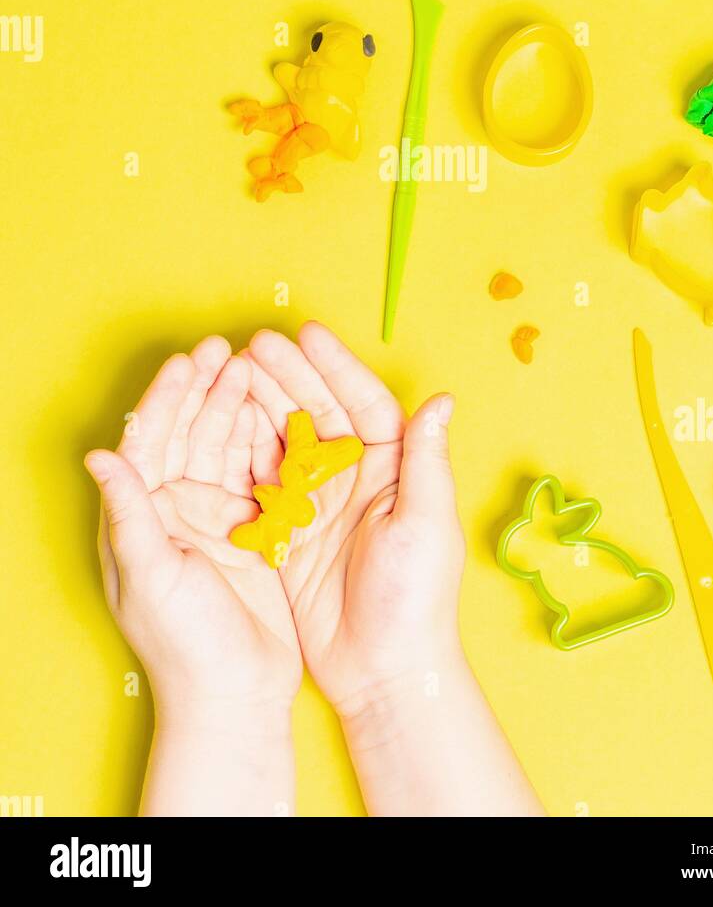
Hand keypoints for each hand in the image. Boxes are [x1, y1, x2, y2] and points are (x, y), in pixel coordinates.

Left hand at [85, 338, 302, 726]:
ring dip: (235, 406)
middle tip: (228, 349)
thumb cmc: (185, 646)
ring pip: (223, 446)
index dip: (169, 397)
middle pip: (188, 434)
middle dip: (205, 389)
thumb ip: (129, 514)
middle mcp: (173, 512)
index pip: (151, 442)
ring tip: (254, 367)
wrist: (236, 697)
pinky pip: (257, 472)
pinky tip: (278, 412)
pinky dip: (265, 439)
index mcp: (143, 518)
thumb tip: (99, 456)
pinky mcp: (252, 531)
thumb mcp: (152, 576)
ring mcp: (214, 520)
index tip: (192, 360)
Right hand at [243, 323, 543, 816]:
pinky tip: (222, 424)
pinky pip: (264, 481)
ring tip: (232, 370)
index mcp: (393, 468)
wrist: (383, 673)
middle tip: (253, 344)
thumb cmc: (417, 601)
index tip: (306, 333)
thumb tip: (441, 399)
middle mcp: (357, 478)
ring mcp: (320, 503)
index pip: (363, 402)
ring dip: (262, 404)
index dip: (335, 366)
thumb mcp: (425, 525)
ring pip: (287, 439)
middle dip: (288, 376)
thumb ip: (427, 461)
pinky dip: (244, 452)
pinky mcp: (290, 532)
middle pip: (319, 413)